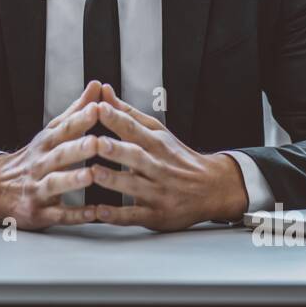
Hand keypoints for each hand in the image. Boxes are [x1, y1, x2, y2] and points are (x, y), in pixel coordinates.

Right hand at [0, 80, 107, 229]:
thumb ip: (76, 111)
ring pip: (55, 184)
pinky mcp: (40, 213)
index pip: (63, 129)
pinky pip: (58, 214)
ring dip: (73, 180)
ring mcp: (38, 189)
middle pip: (59, 155)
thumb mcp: (51, 133)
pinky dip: (75, 214)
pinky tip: (93, 213)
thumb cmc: (35, 157)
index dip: (79, 119)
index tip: (97, 109)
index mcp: (46, 143)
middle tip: (97, 142)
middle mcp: (40, 164)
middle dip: (77, 149)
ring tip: (91, 175)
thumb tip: (97, 85)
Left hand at [90, 83, 247, 230]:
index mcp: (156, 143)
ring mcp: (158, 192)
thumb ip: (126, 113)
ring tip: (93, 173)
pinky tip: (101, 212)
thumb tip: (102, 90)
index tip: (99, 108)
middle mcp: (158, 166)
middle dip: (116, 150)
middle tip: (96, 142)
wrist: (212, 188)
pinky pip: (135, 216)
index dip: (117, 119)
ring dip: (114, 180)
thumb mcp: (156, 132)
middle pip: (136, 157)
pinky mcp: (156, 215)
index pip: (135, 129)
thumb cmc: (176, 157)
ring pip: (134, 186)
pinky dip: (118, 215)